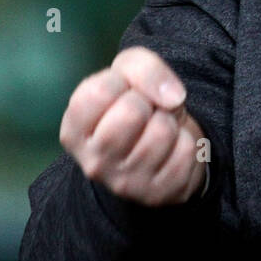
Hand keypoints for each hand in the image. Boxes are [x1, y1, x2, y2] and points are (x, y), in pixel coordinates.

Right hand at [60, 46, 207, 206]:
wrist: (160, 148)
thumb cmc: (135, 104)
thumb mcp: (127, 73)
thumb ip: (141, 67)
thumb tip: (172, 97)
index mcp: (74, 131)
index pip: (101, 91)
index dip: (123, 82)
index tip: (125, 92)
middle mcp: (93, 162)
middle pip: (132, 112)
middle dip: (148, 102)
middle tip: (146, 112)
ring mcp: (125, 183)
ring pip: (162, 131)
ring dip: (169, 121)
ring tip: (158, 128)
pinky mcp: (158, 193)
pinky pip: (186, 150)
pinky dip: (186, 140)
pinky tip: (172, 148)